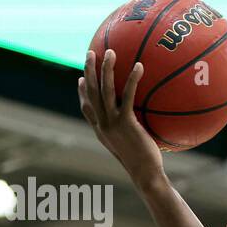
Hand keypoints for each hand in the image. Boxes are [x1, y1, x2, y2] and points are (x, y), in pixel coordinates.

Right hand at [78, 49, 163, 181]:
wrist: (145, 174)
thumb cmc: (144, 164)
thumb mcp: (132, 148)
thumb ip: (131, 135)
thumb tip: (141, 128)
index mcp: (101, 130)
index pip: (87, 108)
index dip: (82, 93)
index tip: (81, 80)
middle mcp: (103, 124)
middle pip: (91, 92)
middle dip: (89, 71)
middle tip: (90, 53)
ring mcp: (112, 123)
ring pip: (105, 90)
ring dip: (106, 69)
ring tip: (110, 52)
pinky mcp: (126, 123)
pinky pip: (128, 96)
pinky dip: (132, 79)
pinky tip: (139, 66)